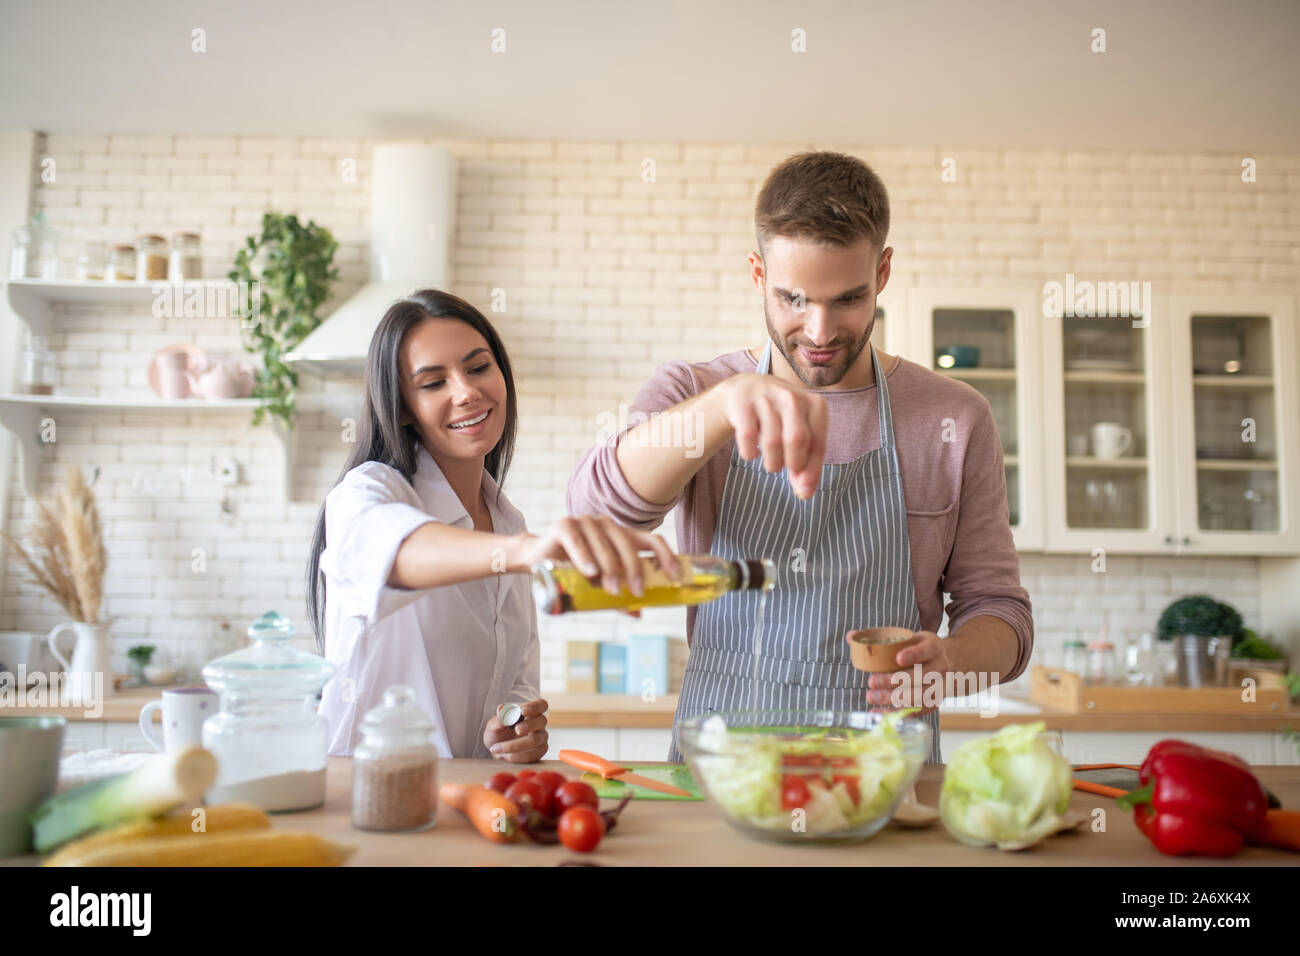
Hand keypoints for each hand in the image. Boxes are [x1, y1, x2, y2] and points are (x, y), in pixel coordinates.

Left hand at [484, 698, 548, 762]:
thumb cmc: (498, 733)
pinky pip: (532, 755)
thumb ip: (499, 718)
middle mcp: (539, 724)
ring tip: (497, 748)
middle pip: (542, 721)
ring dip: (515, 745)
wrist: (496, 749)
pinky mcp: (539, 752)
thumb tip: (501, 709)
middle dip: (528, 725)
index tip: (522, 711)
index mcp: (531, 711)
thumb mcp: (494, 725)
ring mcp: (541, 738)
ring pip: (535, 740)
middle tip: (516, 730)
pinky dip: (516, 756)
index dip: (534, 707)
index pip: (540, 705)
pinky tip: (505, 755)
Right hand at [512, 514, 681, 598]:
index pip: (652, 540)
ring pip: (605, 544)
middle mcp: (607, 526)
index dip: (666, 555)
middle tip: (636, 592)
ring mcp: (586, 522)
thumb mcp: (598, 585)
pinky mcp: (564, 525)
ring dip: (610, 568)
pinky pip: (578, 539)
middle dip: (634, 570)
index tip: (674, 575)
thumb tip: (638, 613)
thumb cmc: (573, 571)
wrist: (538, 560)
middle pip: (629, 545)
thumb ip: (617, 596)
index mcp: (622, 537)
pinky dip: (585, 556)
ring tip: (611, 589)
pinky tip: (590, 571)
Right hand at [719, 374, 827, 498]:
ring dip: (772, 463)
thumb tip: (805, 493)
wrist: (746, 390)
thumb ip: (806, 464)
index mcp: (815, 404)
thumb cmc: (780, 420)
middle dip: (792, 464)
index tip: (804, 489)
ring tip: (771, 464)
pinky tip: (752, 454)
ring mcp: (766, 397)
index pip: (818, 443)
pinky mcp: (743, 403)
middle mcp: (792, 397)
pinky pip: (748, 437)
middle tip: (786, 469)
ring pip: (772, 441)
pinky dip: (750, 454)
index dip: (811, 470)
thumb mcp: (799, 436)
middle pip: (796, 440)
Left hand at [858, 630, 950, 715]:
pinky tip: (879, 711)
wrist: (944, 662)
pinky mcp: (934, 702)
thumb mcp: (907, 638)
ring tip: (872, 697)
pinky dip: (898, 713)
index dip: (913, 654)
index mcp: (933, 647)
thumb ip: (880, 637)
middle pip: (921, 676)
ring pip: (920, 696)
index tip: (897, 658)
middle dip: (895, 680)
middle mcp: (940, 667)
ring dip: (895, 698)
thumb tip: (851, 636)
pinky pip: (917, 711)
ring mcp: (940, 686)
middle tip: (871, 681)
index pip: (926, 650)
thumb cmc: (918, 649)